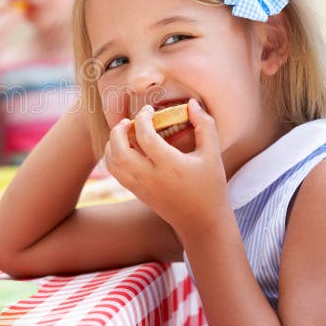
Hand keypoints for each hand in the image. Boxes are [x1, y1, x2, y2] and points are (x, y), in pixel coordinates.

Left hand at [104, 100, 228, 238]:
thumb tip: (191, 103)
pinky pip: (115, 173)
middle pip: (119, 150)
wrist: (201, 221)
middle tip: (129, 121)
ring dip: (112, 144)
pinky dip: (113, 157)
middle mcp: (150, 177)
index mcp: (170, 165)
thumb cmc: (210, 186)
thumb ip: (204, 125)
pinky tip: (126, 149)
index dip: (143, 117)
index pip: (145, 135)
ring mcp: (140, 187)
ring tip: (124, 134)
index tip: (149, 110)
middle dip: (118, 130)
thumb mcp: (213, 154)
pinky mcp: (136, 193)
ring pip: (112, 163)